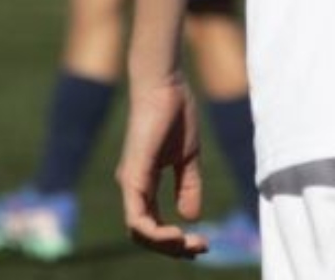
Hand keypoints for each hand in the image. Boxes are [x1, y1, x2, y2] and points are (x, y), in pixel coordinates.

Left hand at [116, 77, 208, 259]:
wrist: (165, 85)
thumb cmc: (175, 114)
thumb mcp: (188, 157)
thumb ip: (188, 186)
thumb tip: (191, 217)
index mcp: (144, 183)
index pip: (153, 224)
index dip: (176, 239)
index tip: (204, 241)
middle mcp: (133, 188)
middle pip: (145, 234)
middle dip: (173, 248)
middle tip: (202, 248)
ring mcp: (130, 184)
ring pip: (138, 232)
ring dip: (165, 245)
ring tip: (190, 244)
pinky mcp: (132, 177)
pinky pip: (136, 218)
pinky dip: (154, 233)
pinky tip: (176, 234)